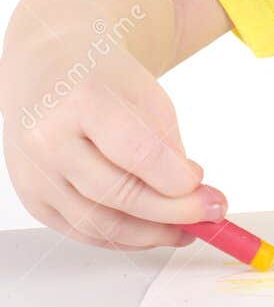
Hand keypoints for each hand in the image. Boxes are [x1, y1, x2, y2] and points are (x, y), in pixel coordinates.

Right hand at [1, 41, 227, 250]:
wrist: (46, 68)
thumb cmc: (99, 77)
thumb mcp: (145, 93)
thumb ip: (166, 144)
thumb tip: (190, 197)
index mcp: (81, 99)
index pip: (137, 152)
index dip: (176, 180)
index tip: (206, 189)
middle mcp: (48, 138)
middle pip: (118, 194)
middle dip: (173, 213)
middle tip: (208, 214)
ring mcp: (34, 172)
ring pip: (99, 224)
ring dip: (151, 234)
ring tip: (186, 228)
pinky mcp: (31, 197)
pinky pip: (81, 232)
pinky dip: (122, 238)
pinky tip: (151, 230)